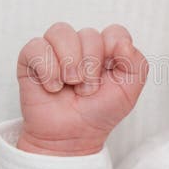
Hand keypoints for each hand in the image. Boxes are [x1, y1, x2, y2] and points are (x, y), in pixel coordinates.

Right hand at [15, 23, 148, 155]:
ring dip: (69, 63)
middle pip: (89, 34)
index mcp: (106, 49)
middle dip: (91, 67)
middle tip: (86, 90)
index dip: (113, 56)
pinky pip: (37, 47)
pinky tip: (53, 87)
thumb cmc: (99, 112)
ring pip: (61, 32)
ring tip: (70, 85)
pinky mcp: (31, 58)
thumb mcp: (129, 91)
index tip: (108, 77)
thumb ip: (137, 62)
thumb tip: (122, 43)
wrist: (72, 137)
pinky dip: (48, 69)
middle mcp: (80, 44)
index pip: (114, 32)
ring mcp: (55, 49)